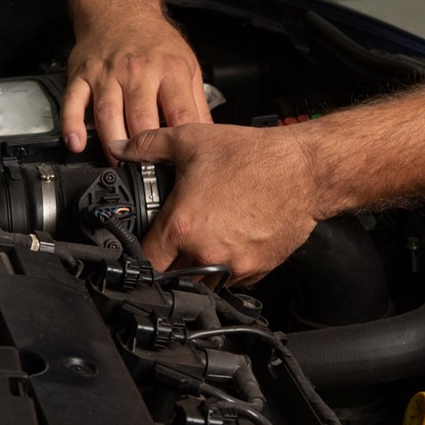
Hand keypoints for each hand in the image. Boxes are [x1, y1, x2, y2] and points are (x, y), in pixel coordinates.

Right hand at [62, 12, 210, 159]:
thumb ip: (197, 103)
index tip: (181, 166)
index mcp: (169, 70)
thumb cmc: (155, 41)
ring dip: (112, 143)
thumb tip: (210, 138)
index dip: (181, 142)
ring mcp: (107, 74)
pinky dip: (72, 124)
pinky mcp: (82, 75)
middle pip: (141, 118)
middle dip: (144, 149)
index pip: (179, 112)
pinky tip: (75, 143)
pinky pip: (73, 102)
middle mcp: (138, 71)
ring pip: (108, 114)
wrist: (119, 8)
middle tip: (146, 174)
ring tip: (118, 165)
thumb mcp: (188, 65)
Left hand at [111, 122, 322, 285]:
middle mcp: (205, 253)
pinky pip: (231, 281)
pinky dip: (225, 268)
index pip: (145, 260)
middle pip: (171, 277)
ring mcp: (233, 265)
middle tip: (170, 244)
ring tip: (200, 243)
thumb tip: (120, 146)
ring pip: (202, 284)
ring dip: (195, 270)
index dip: (138, 255)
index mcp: (182, 226)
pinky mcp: (257, 270)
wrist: (305, 170)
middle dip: (167, 264)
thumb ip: (148, 145)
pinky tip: (228, 243)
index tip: (141, 248)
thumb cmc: (253, 156)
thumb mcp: (191, 140)